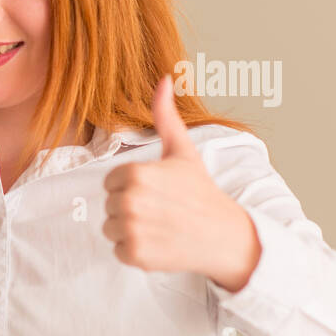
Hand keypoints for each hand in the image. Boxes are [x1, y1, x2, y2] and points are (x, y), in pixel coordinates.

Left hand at [102, 74, 261, 291]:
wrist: (226, 236)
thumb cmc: (201, 192)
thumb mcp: (183, 152)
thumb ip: (165, 117)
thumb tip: (163, 79)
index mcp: (136, 173)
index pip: (111, 181)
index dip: (132, 186)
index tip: (158, 191)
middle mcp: (131, 201)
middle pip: (109, 205)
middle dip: (131, 208)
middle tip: (162, 210)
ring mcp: (132, 229)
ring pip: (111, 229)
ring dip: (131, 231)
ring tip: (160, 226)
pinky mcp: (135, 255)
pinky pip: (118, 251)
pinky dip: (136, 252)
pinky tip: (160, 244)